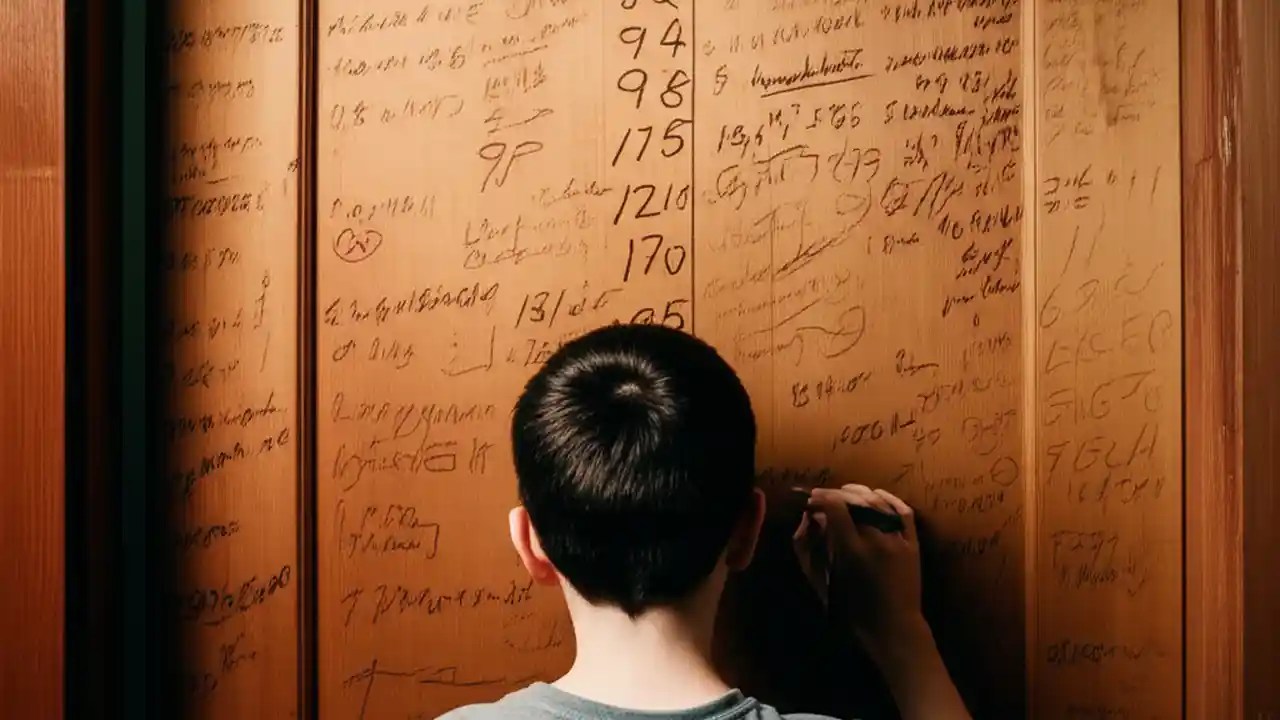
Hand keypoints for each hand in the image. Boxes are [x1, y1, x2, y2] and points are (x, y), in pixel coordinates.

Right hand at [791, 484, 924, 651]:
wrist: (893, 629)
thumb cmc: (851, 613)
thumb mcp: (822, 582)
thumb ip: (810, 550)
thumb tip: (808, 521)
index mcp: (852, 551)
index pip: (835, 508)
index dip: (821, 498)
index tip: (811, 501)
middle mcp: (878, 540)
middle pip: (856, 501)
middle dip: (837, 494)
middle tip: (824, 497)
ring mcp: (899, 540)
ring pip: (879, 502)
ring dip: (859, 493)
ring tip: (845, 492)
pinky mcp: (913, 544)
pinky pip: (903, 511)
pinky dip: (889, 499)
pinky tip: (876, 494)